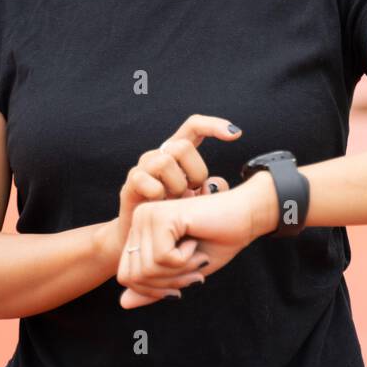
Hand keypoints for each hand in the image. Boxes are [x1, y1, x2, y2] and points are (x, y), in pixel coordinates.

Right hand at [107, 114, 241, 303]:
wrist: (145, 241)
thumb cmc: (174, 219)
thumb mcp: (198, 204)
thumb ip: (211, 192)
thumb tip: (217, 184)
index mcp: (176, 154)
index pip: (193, 127)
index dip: (214, 125)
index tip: (237, 134)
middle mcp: (158, 155)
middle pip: (182, 146)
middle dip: (196, 172)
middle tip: (193, 193)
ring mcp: (142, 168)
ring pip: (164, 161)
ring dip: (176, 186)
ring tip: (174, 201)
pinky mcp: (130, 185)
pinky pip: (145, 180)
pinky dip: (157, 194)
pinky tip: (160, 205)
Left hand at [116, 173, 276, 308]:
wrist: (245, 216)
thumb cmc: (217, 241)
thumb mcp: (182, 273)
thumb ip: (153, 287)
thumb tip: (122, 303)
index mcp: (139, 231)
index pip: (126, 277)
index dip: (154, 290)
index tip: (182, 279)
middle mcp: (138, 219)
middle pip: (133, 276)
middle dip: (167, 282)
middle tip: (193, 268)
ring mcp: (147, 215)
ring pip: (147, 269)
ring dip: (179, 271)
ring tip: (195, 253)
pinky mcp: (161, 216)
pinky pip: (162, 258)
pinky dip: (184, 259)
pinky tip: (194, 240)